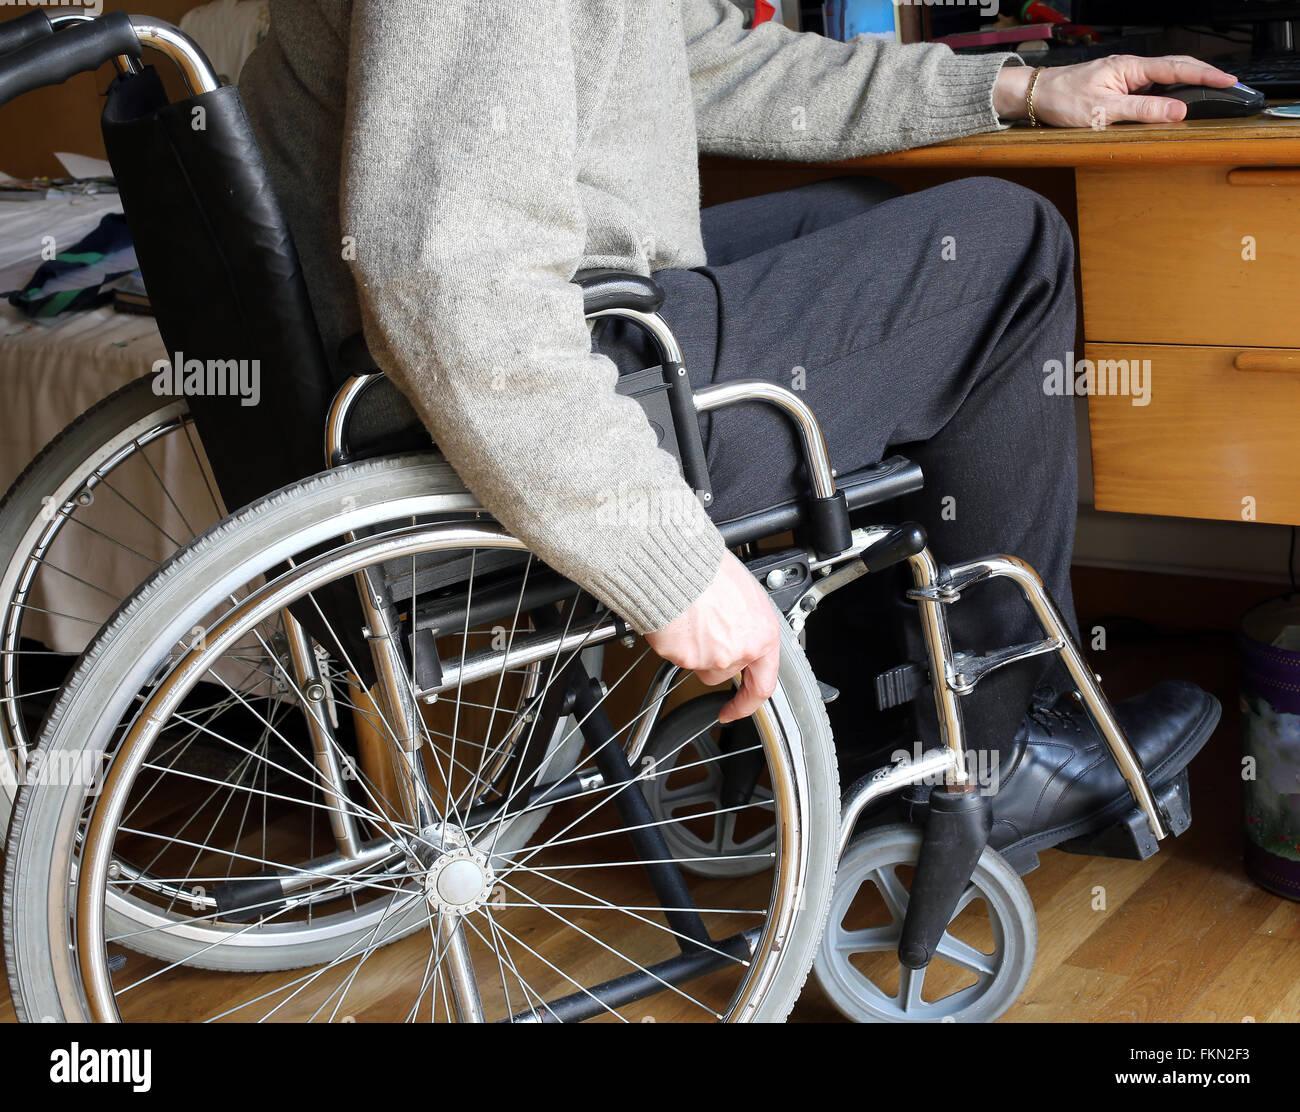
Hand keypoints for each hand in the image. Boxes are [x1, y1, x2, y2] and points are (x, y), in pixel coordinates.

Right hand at [644, 551, 780, 724]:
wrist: (677, 564)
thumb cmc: (708, 569)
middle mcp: (741, 651)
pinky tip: (677, 620)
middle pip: (724, 671)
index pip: (762, 685)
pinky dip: (675, 643)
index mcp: (762, 635)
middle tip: (703, 630)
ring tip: (690, 618)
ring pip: (700, 665)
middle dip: (712, 657)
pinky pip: (678, 657)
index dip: (746, 703)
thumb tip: (741, 629)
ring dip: (694, 649)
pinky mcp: (685, 658)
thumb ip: (748, 623)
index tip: (734, 710)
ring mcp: (712, 658)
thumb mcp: (745, 594)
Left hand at [993, 55, 1238, 127]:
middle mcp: (1130, 68)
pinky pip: (1150, 86)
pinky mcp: (1118, 86)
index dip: (1205, 76)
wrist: (1036, 95)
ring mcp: (1125, 76)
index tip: (1228, 81)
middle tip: (1229, 85)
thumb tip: (1177, 112)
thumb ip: (1142, 111)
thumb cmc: (1062, 100)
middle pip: (1176, 68)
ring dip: (1188, 82)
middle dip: (1204, 75)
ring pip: (1164, 77)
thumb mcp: (1103, 111)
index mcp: (1130, 68)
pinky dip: (1168, 91)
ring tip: (1211, 91)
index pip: (1177, 69)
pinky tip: (1176, 99)